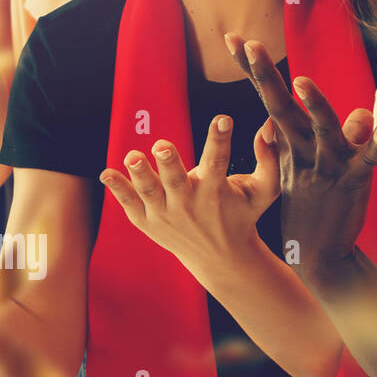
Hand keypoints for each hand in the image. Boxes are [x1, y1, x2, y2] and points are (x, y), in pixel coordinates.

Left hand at [99, 115, 279, 279]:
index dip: (221, 139)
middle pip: (176, 181)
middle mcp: (189, 203)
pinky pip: (130, 205)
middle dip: (169, 163)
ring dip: (140, 175)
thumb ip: (269, 158)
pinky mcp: (148, 222)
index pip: (218, 161)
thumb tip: (269, 124)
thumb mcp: (264, 191)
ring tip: (131, 156)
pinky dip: (118, 190)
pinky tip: (106, 173)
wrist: (221, 258)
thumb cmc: (244, 215)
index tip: (223, 118)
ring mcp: (165, 215)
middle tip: (162, 144)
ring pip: (150, 192)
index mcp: (216, 191)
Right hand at [225, 33, 376, 279]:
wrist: (318, 254)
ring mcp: (328, 164)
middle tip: (250, 46)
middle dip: (265, 75)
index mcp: (290, 140)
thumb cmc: (314, 203)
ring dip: (315, 105)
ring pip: (322, 129)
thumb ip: (345, 134)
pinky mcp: (353, 181)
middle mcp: (305, 148)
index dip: (253, 68)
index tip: (234, 37)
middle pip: (283, 106)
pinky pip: (366, 160)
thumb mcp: (319, 164)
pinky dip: (374, 146)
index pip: (270, 97)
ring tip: (302, 81)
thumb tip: (367, 113)